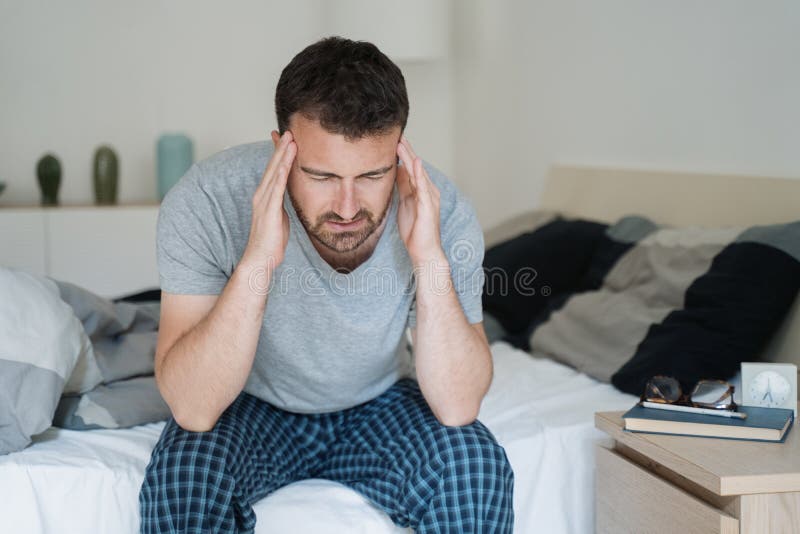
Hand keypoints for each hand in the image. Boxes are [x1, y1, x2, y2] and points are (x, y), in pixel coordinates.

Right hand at [243, 131, 295, 270]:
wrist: (260, 259)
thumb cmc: (271, 240)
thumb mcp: (280, 216)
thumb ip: (281, 204)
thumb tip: (287, 196)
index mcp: (266, 196)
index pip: (274, 170)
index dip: (280, 154)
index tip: (287, 139)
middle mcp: (262, 195)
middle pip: (273, 167)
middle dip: (281, 148)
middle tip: (289, 131)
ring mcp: (264, 202)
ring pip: (274, 174)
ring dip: (282, 157)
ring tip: (290, 140)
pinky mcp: (269, 212)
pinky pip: (276, 190)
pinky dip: (280, 176)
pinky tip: (285, 165)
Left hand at [396, 135, 443, 265]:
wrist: (423, 251)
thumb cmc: (414, 231)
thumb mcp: (404, 204)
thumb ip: (402, 189)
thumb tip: (396, 172)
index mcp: (420, 191)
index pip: (411, 169)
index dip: (403, 155)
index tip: (393, 141)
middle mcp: (428, 191)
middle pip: (415, 167)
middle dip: (406, 152)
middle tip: (397, 135)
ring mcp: (429, 198)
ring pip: (418, 173)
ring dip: (410, 158)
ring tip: (402, 144)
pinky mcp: (428, 206)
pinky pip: (423, 187)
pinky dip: (419, 174)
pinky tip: (414, 162)